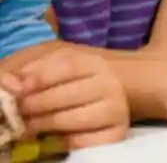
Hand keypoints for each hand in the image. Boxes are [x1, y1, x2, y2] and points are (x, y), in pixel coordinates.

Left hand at [2, 47, 127, 149]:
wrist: (103, 98)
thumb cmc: (71, 82)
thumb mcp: (53, 67)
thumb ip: (31, 70)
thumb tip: (10, 83)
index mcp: (95, 63)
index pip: (68, 66)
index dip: (39, 78)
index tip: (18, 89)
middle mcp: (110, 84)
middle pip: (69, 94)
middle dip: (36, 104)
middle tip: (18, 111)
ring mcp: (115, 110)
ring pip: (73, 119)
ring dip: (43, 124)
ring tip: (28, 125)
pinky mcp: (115, 134)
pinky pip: (83, 141)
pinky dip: (61, 142)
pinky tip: (50, 138)